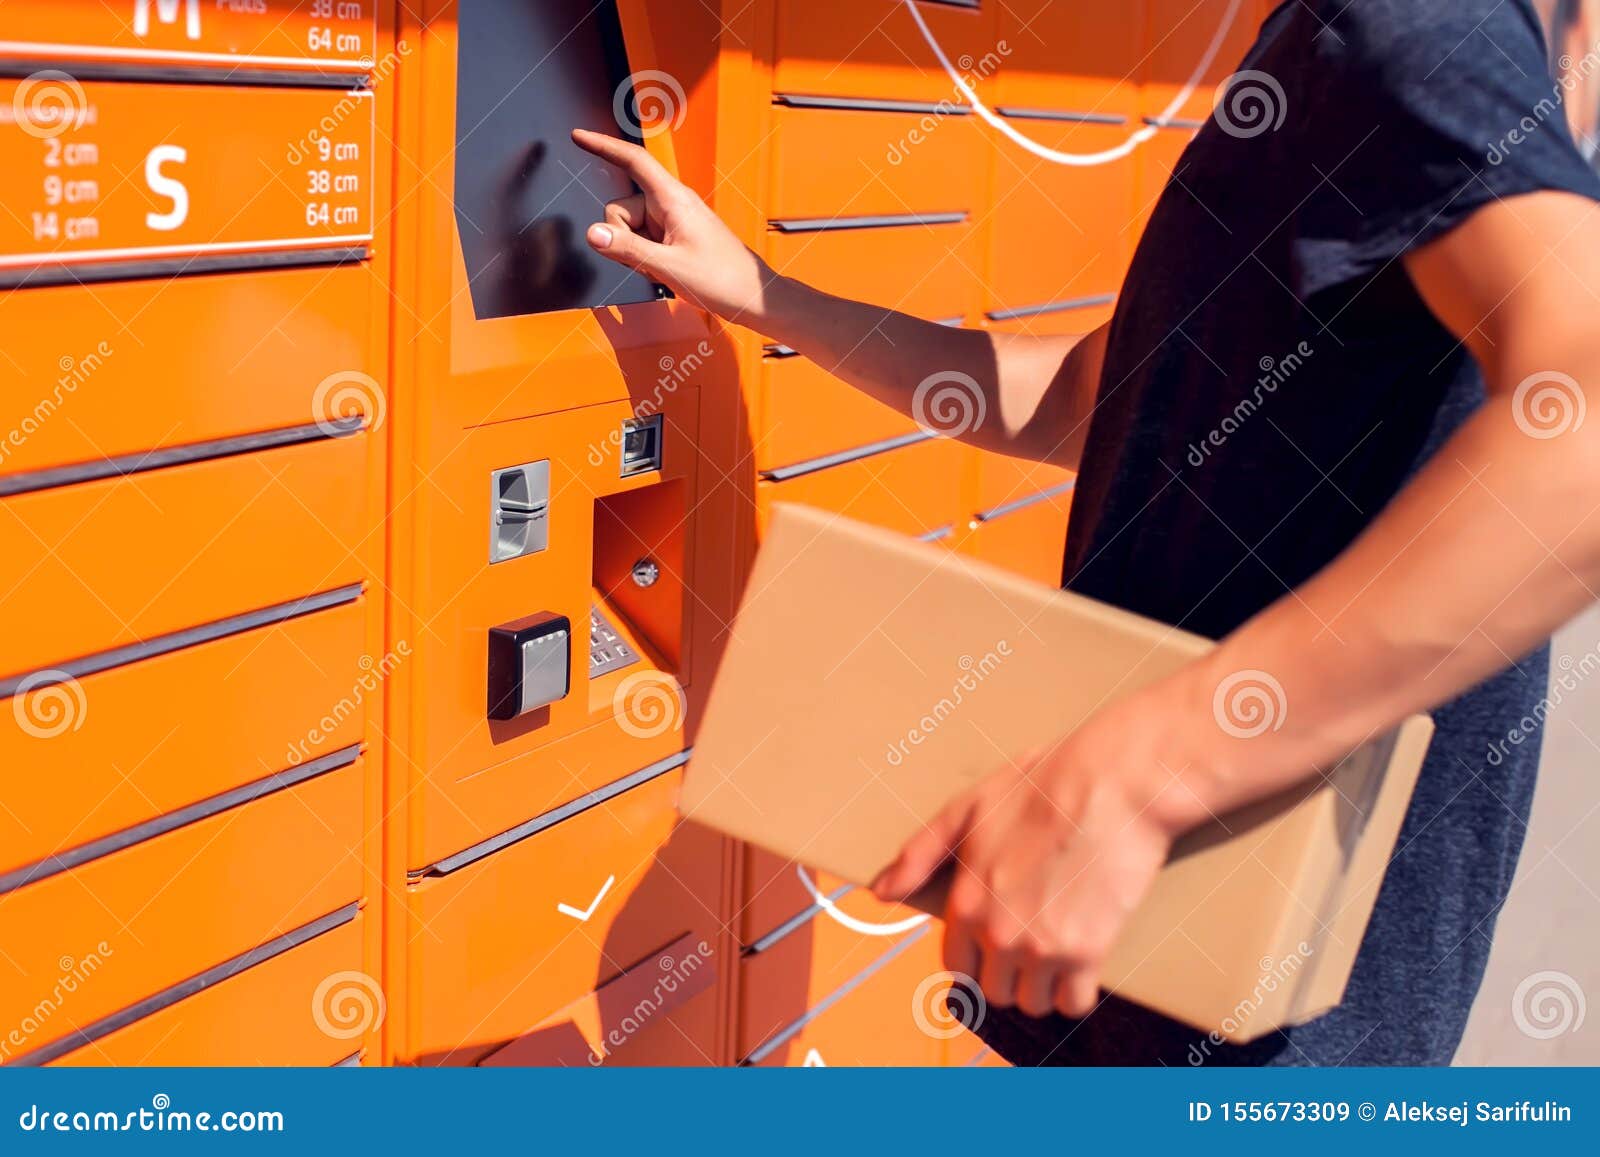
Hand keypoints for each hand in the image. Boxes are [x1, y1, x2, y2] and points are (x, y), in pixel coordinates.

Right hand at [572, 129, 777, 322]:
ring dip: (635, 252)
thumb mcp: (668, 267)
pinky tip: (664, 270)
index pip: (633, 161)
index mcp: (673, 200)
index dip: (603, 146)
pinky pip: (643, 241)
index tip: (580, 137)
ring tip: (663, 268)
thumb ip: (627, 250)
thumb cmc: (722, 279)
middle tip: (650, 261)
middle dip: (622, 237)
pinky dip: (645, 257)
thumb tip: (594, 234)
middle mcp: (672, 205)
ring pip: (630, 229)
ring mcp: (673, 221)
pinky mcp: (675, 237)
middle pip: (621, 208)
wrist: (752, 297)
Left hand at [872, 697, 1204, 1019]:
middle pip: (995, 990)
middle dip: (1009, 974)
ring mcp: (1041, 948)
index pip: (957, 967)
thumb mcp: (966, 810)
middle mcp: (997, 934)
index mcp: (965, 903)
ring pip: (1033, 1002)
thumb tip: (880, 892)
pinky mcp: (1086, 953)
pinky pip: (1073, 1003)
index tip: (995, 947)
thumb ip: (919, 855)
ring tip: (1057, 951)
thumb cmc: (1039, 789)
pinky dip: (1076, 991)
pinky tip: (1082, 962)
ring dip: (1043, 986)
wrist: (1110, 786)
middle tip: (1031, 944)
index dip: (976, 959)